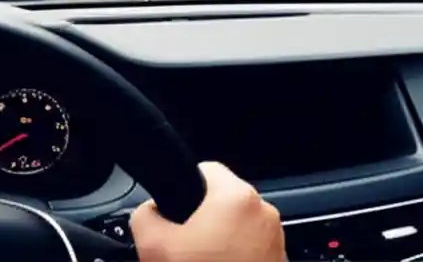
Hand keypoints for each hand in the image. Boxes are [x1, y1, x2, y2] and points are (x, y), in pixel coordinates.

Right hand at [131, 161, 284, 261]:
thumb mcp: (152, 244)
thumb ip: (145, 214)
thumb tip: (151, 211)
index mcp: (236, 197)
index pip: (205, 169)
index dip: (183, 189)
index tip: (175, 212)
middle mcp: (264, 214)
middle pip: (222, 201)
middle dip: (202, 219)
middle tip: (183, 246)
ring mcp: (276, 241)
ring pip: (237, 228)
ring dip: (219, 241)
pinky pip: (251, 250)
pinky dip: (235, 259)